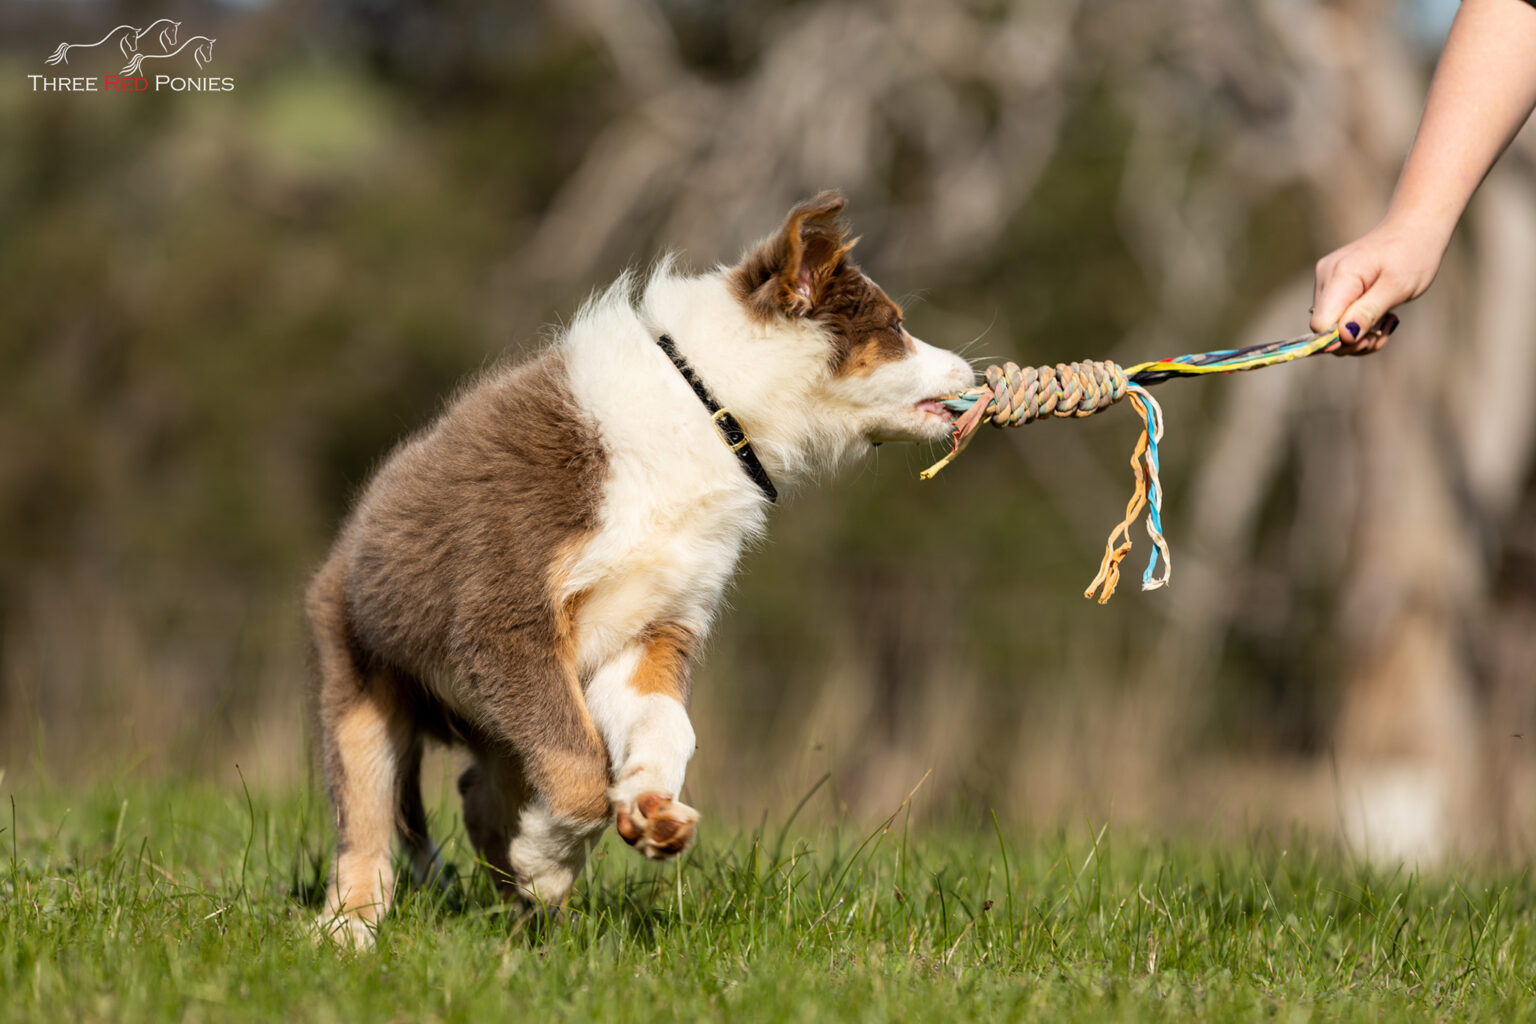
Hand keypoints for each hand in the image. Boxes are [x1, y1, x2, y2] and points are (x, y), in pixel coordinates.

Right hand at [1310, 216, 1444, 353]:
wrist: (1414, 229)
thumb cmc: (1412, 255)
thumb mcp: (1397, 288)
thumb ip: (1368, 312)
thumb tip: (1343, 337)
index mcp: (1339, 276)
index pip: (1321, 325)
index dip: (1342, 339)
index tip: (1370, 337)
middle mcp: (1325, 277)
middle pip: (1323, 329)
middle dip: (1354, 340)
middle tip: (1383, 332)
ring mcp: (1326, 281)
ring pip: (1331, 326)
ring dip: (1359, 335)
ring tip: (1386, 323)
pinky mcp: (1333, 286)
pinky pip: (1337, 316)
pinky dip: (1358, 325)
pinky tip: (1378, 317)